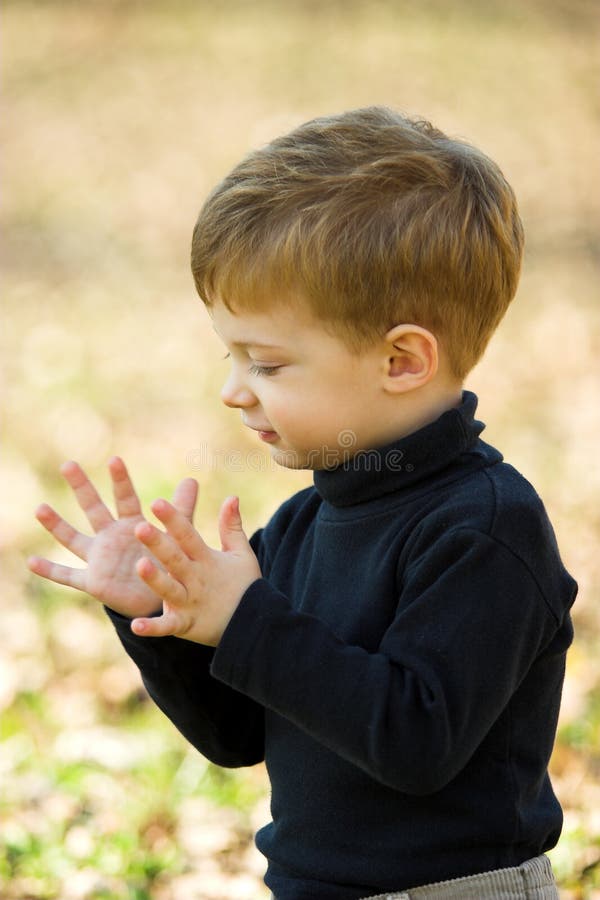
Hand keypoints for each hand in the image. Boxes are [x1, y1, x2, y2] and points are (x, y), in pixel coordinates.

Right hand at [28, 457, 197, 619]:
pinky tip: (32, 562)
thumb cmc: (168, 561)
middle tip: (68, 464)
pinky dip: (50, 570)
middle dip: (82, 488)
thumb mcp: (177, 535)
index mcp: (131, 524)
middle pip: (94, 508)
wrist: (162, 597)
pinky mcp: (93, 581)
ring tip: (40, 508)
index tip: (115, 460)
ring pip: (73, 539)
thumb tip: (192, 478)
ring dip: (57, 525)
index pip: (125, 498)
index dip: (121, 480)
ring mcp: (99, 557)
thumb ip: (182, 509)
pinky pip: (68, 575)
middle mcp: (110, 537)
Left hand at [130, 494, 260, 645]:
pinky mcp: (185, 625)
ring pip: (169, 590)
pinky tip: (135, 625)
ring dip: (155, 580)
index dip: (173, 520)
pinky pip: (167, 626)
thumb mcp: (240, 554)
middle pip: (174, 559)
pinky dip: (153, 628)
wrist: (254, 624)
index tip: (157, 503)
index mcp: (206, 559)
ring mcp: (189, 603)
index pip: (187, 536)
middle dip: (158, 544)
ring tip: (140, 566)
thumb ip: (232, 526)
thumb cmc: (244, 585)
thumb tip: (231, 496)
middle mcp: (195, 579)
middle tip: (140, 528)